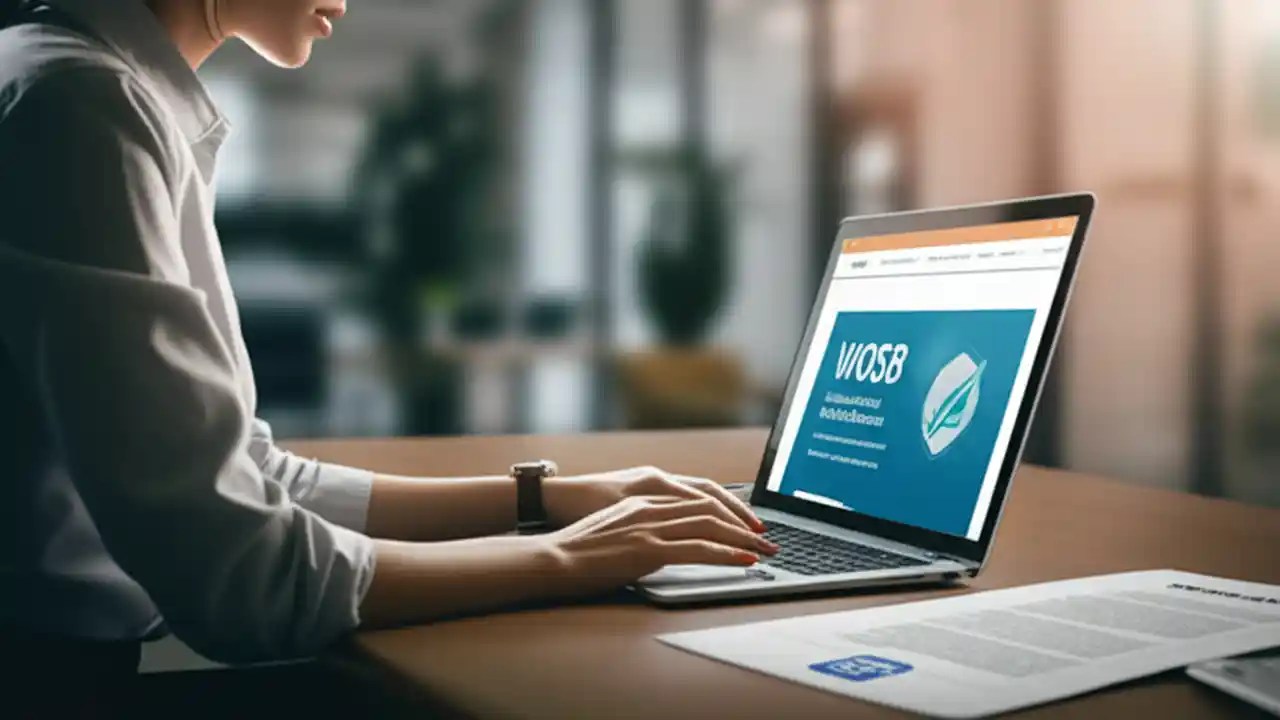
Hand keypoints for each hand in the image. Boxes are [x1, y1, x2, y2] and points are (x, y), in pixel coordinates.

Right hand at [539, 494, 779, 595]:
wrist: (552, 557)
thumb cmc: (578, 548)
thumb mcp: (616, 527)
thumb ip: (643, 526)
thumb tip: (664, 541)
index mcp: (645, 496)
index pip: (700, 496)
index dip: (730, 507)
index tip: (749, 522)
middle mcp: (651, 504)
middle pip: (711, 507)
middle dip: (744, 523)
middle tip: (768, 539)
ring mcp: (650, 525)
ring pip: (710, 525)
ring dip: (743, 539)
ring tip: (765, 551)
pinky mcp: (649, 548)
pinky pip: (699, 548)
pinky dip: (727, 554)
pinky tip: (744, 561)